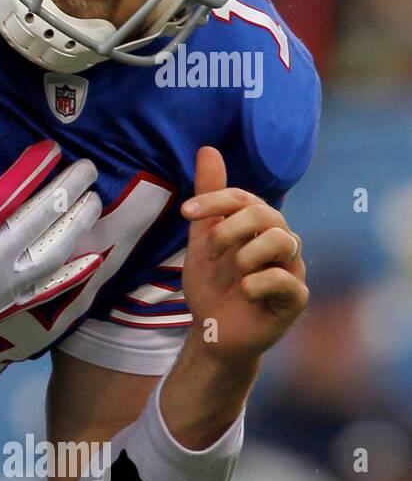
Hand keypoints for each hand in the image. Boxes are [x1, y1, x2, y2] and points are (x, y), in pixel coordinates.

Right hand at [0, 136, 104, 377]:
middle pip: (41, 219)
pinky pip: (48, 289)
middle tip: (88, 167)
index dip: (33, 169)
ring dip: (77, 224)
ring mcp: (2, 288)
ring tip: (94, 201)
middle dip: (67, 190)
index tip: (52, 148)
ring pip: (54, 251)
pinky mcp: (4, 310)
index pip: (8, 195)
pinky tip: (94, 259)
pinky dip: (73, 273)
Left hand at [179, 145, 307, 364]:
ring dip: (248, 253)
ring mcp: (290, 270)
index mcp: (258, 226)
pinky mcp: (294, 300)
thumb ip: (209, 198)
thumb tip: (208, 148)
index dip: (215, 199)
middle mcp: (280, 242)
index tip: (186, 212)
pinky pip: (287, 281)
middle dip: (231, 228)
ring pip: (284, 241)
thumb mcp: (202, 239)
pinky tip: (244, 292)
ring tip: (232, 271)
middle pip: (268, 215)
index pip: (244, 198)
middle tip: (210, 250)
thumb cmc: (213, 283)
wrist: (213, 331)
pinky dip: (259, 283)